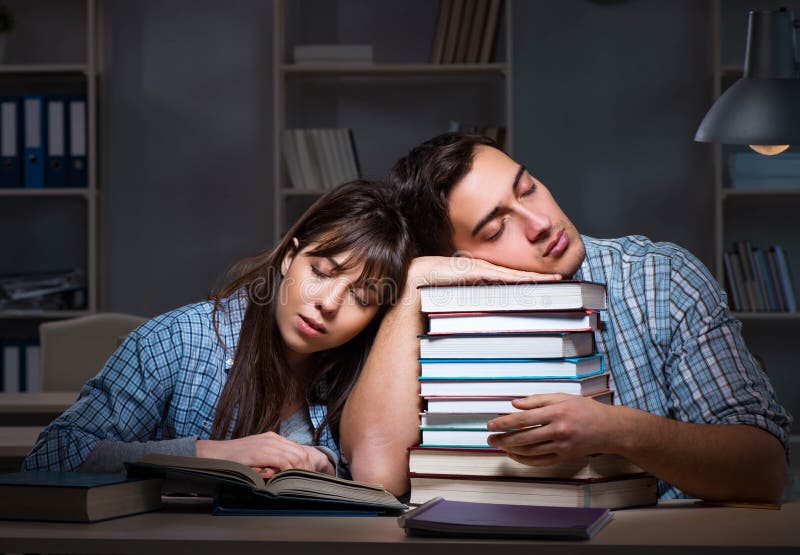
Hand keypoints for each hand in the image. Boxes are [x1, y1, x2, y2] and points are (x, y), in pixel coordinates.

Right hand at [196, 432, 334, 477]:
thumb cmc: (234, 458)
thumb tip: (286, 471)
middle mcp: (273, 439)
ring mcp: (267, 444)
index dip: (307, 463)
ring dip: (300, 471)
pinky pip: (282, 461)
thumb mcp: (257, 455)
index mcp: (273, 438)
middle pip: (300, 452)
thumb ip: (272, 460)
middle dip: (307, 468)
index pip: (298, 449)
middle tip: (308, 481)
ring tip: (301, 482)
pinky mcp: (260, 452)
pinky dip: (289, 471)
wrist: (214, 454)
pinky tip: (288, 478)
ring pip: (295, 456)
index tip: (310, 474)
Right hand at [406, 255, 560, 291]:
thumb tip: (487, 322)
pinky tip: (532, 282)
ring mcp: (481, 270)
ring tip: (557, 282)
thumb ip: (473, 303)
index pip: (512, 280)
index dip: (531, 283)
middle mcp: (485, 271)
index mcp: (482, 276)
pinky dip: (518, 280)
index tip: (549, 287)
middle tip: (562, 283)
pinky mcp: (476, 271)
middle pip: (518, 277)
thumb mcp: (458, 298)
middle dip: (540, 281)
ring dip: (535, 280)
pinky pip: (502, 277)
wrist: (416, 277)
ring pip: (515, 276)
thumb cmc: (433, 289)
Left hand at [485, 394, 619, 465]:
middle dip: (503, 439)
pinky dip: (525, 460)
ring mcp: (561, 446)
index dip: (504, 422)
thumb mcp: (562, 397)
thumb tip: (515, 404)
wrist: (609, 429)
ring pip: (530, 451)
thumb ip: (537, 400)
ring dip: (511, 449)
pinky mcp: (564, 458)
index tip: (491, 424)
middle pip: (524, 437)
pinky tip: (514, 455)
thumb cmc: (585, 410)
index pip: (523, 418)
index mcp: (556, 412)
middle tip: (489, 439)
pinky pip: (540, 462)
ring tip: (499, 445)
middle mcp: (558, 430)